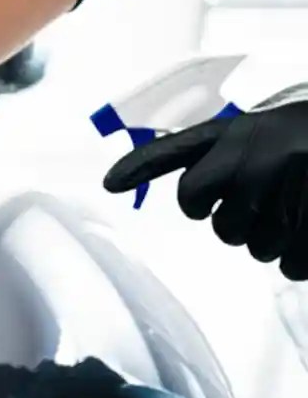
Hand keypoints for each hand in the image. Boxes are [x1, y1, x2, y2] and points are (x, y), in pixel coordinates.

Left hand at [104, 99, 307, 279]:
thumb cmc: (304, 140)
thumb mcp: (254, 132)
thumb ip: (192, 155)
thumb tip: (109, 184)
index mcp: (243, 132)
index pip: (184, 167)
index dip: (161, 179)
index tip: (121, 185)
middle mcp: (261, 154)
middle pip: (220, 226)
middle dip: (241, 221)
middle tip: (276, 197)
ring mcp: (294, 185)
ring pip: (254, 247)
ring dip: (273, 238)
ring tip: (302, 206)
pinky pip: (292, 265)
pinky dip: (302, 257)